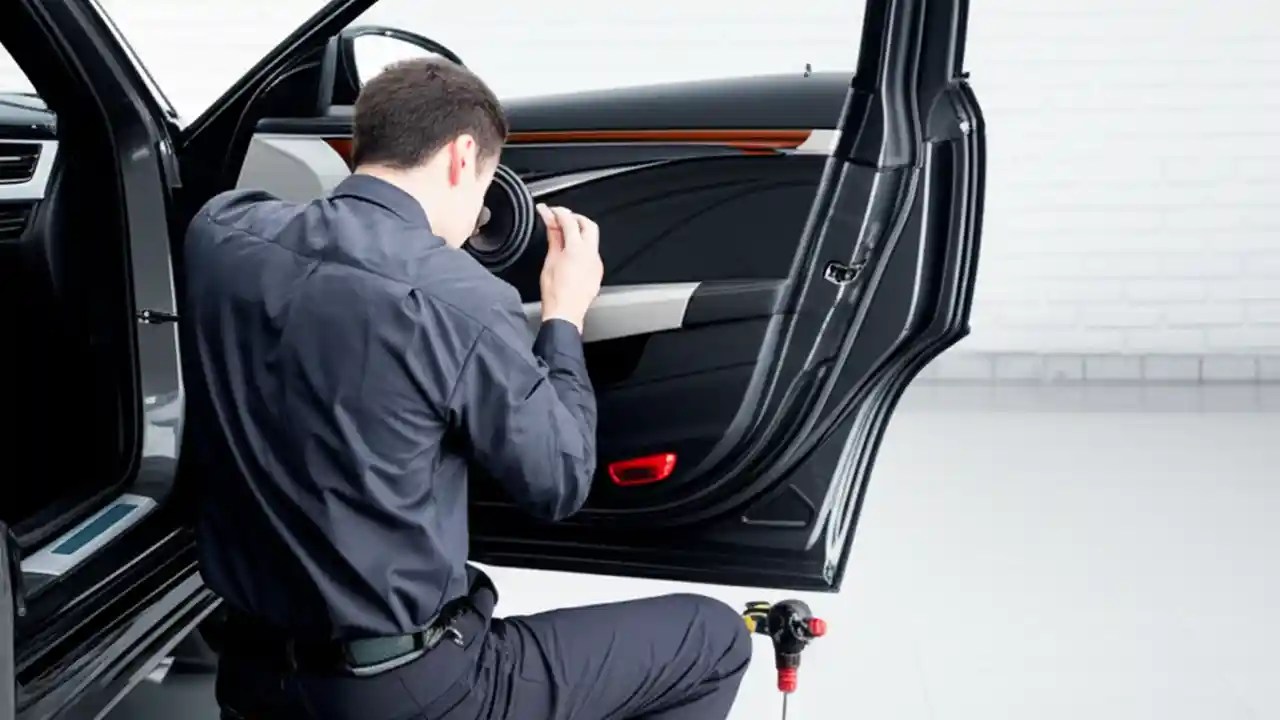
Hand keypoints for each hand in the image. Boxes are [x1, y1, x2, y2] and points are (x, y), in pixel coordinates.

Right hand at [536, 203, 602, 332]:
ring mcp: (596, 263)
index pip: (569, 221)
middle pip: (588, 225)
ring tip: (565, 235)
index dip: (558, 212)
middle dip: (575, 218)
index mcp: (577, 249)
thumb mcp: (550, 261)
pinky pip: (593, 253)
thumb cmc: (555, 293)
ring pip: (592, 239)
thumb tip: (551, 223)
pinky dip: (583, 247)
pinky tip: (572, 253)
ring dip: (580, 232)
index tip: (549, 210)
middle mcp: (591, 254)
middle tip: (561, 218)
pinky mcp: (597, 272)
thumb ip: (553, 238)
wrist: (566, 313)